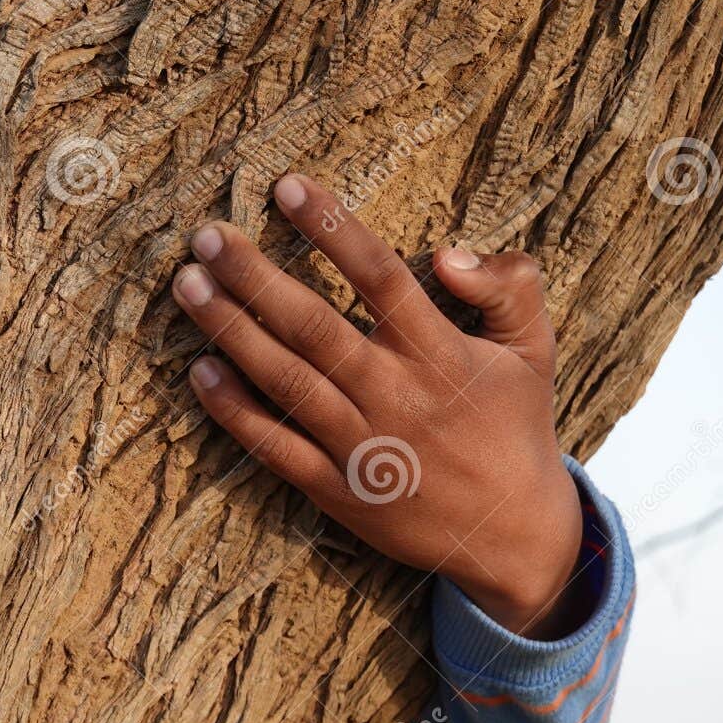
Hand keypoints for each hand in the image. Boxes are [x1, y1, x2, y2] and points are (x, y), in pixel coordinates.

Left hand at [171, 173, 585, 638]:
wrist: (512, 536)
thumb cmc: (515, 427)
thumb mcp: (534, 351)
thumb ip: (510, 287)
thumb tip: (450, 252)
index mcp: (441, 355)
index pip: (380, 276)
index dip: (332, 227)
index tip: (286, 185)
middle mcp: (395, 396)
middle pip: (313, 326)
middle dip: (255, 277)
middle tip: (206, 235)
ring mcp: (360, 446)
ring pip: (285, 380)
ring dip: (231, 331)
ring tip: (188, 285)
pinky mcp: (335, 489)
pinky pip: (275, 446)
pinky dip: (234, 410)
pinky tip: (197, 371)